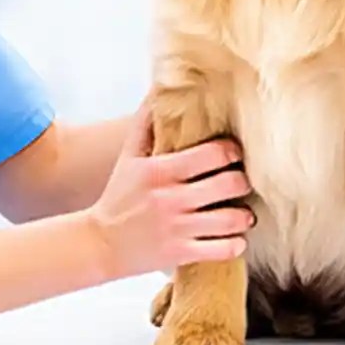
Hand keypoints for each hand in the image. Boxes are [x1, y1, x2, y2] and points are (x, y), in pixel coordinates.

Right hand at [84, 102, 253, 279]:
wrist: (100, 244)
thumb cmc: (119, 196)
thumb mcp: (128, 157)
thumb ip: (145, 123)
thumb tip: (158, 90)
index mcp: (160, 170)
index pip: (213, 153)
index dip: (231, 152)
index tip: (233, 154)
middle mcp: (171, 198)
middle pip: (230, 184)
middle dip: (242, 182)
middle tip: (241, 183)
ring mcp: (178, 228)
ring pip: (232, 219)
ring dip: (244, 216)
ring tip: (244, 214)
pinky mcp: (180, 254)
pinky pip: (223, 249)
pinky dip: (235, 244)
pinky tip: (234, 238)